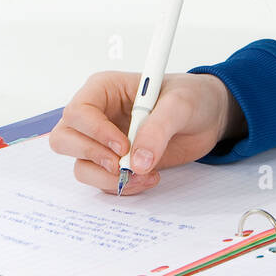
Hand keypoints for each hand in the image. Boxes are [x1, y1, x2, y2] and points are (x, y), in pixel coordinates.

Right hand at [48, 71, 245, 193]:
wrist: (209, 117)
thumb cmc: (192, 97)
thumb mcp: (181, 104)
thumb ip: (159, 129)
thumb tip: (138, 162)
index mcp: (105, 89)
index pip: (78, 111)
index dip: (95, 131)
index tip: (123, 146)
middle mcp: (97, 115)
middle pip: (65, 139)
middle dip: (91, 156)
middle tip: (123, 166)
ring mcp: (103, 141)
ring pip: (81, 165)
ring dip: (107, 178)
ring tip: (144, 175)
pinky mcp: (115, 162)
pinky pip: (102, 180)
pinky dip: (122, 186)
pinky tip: (149, 178)